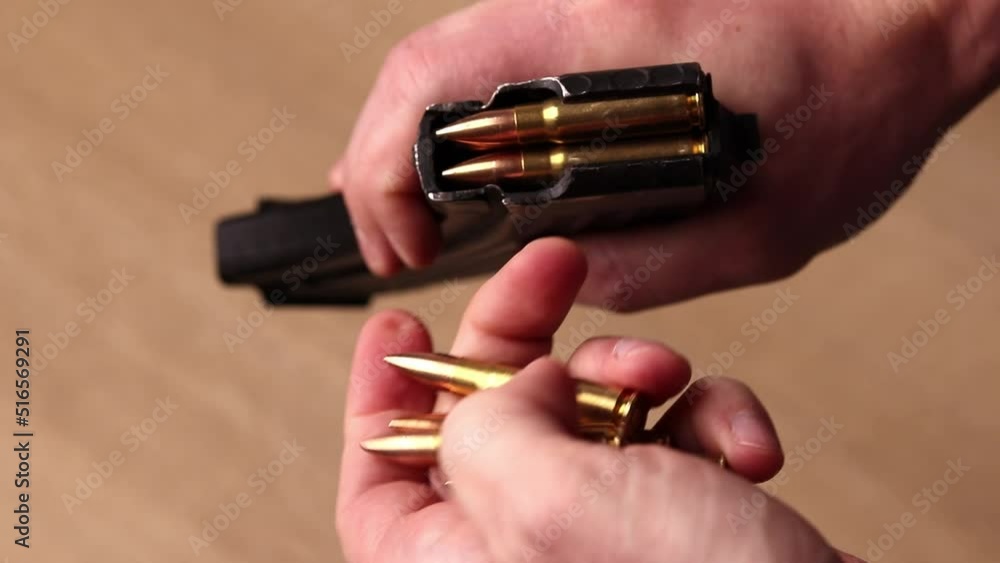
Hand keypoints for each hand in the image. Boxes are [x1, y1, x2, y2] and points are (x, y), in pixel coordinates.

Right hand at [331, 0, 998, 310]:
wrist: (904, 19)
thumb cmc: (855, 104)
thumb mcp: (761, 232)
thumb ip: (649, 268)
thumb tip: (559, 282)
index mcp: (613, 56)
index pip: (437, 88)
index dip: (386, 172)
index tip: (399, 244)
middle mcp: (583, 8)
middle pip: (421, 62)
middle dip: (375, 156)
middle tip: (390, 235)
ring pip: (447, 49)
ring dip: (407, 129)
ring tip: (407, 205)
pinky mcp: (595, 6)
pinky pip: (494, 46)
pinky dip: (456, 105)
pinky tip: (458, 154)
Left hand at [336, 238, 861, 561]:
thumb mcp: (552, 504)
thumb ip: (489, 429)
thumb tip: (507, 384)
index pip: (380, 478)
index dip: (379, 397)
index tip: (398, 328)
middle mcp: (522, 550)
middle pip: (490, 417)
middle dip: (526, 337)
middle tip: (553, 270)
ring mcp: (603, 534)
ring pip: (588, 408)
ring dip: (636, 375)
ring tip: (669, 379)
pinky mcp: (677, 519)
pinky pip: (671, 432)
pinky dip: (710, 418)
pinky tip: (743, 444)